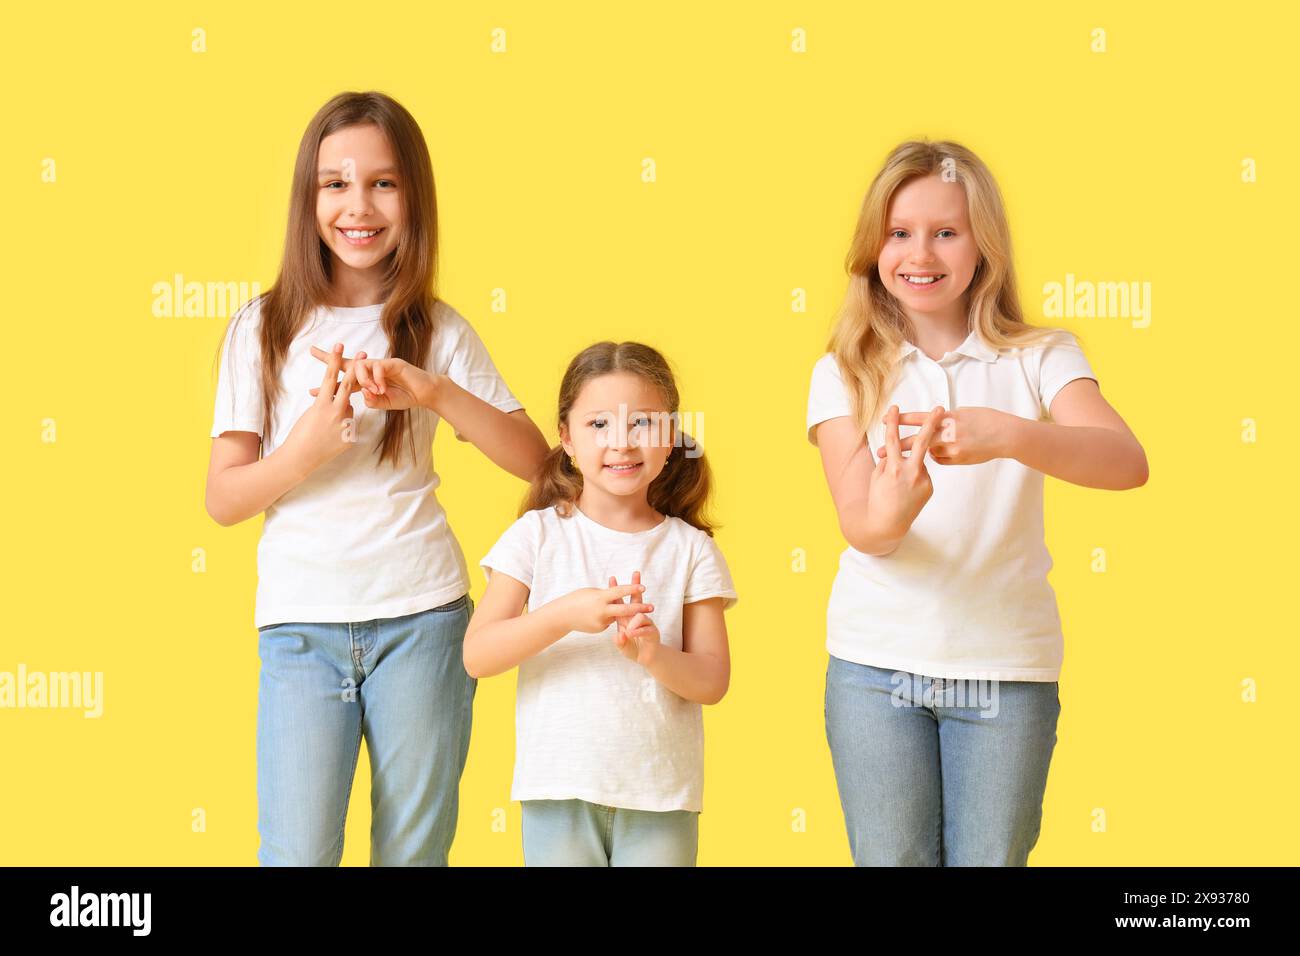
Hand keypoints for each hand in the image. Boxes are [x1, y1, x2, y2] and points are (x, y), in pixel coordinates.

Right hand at [281, 342, 361, 474]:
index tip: (340, 345)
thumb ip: (328, 404)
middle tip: (364, 354)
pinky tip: (331, 437)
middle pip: (349, 386)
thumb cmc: (300, 434)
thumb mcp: (311, 413)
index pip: (330, 378)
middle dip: (357, 368)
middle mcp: (335, 413)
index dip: (334, 360)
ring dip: (341, 410)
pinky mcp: (350, 437)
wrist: (300, 458)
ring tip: (326, 425)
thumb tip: (341, 399)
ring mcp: (345, 425)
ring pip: (349, 408)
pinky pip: (349, 424)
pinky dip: (342, 426)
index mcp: (321, 405)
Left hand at [308, 344, 435, 411]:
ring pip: (361, 365)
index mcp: (367, 381)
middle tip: (312, 351)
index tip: (311, 392)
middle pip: (347, 362)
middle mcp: (371, 370)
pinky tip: (382, 388)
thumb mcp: (384, 404)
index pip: (344, 382)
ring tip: (373, 391)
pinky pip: (378, 367)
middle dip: (329, 358)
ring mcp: (381, 365)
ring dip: (363, 379)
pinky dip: (377, 379)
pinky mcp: (392, 363)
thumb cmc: (405, 397)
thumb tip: (361, 394)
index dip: (329, 387)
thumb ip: (371, 400)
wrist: (425, 393)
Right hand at [555, 582, 654, 634]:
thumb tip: (617, 596)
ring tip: (600, 607)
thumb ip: (606, 595)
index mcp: (600, 598)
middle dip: (640, 608)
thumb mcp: (592, 592)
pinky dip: (605, 617)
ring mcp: (601, 621)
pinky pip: (608, 621)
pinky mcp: (600, 629)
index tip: (643, 586)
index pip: (619, 592)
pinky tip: (593, 616)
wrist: (563, 616)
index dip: (632, 589)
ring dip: (616, 612)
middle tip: (652, 607)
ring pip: (615, 615)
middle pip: (625, 609)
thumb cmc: (577, 599)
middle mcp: (602, 610)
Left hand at [608, 572, 661, 665]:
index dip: (616, 591)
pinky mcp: (652, 631)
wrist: (645, 658)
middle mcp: (636, 617)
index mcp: (626, 618)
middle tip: (636, 573)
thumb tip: (620, 635)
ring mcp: (646, 623)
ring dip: (633, 622)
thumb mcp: (622, 646)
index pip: (620, 602)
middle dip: (635, 586)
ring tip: (627, 631)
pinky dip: (637, 631)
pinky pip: (645, 627)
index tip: (612, 578)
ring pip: (640, 615)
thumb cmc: (632, 649)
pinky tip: (632, 634)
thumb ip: (619, 641)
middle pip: (636, 598)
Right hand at [864, 404, 944, 541]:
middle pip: (922, 441)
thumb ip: (887, 461)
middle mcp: (910, 472)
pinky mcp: (929, 487)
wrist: (888, 524)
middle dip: (931, 423)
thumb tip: (895, 452)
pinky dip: (915, 477)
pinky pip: (922, 475)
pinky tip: (908, 491)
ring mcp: (922, 480)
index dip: (893, 421)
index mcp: (893, 468)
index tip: (894, 407)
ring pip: (920, 461)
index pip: (893, 438)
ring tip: (902, 482)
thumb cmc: (878, 500)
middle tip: (940, 409)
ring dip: (913, 463)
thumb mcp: (876, 477)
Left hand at [877, 405, 1015, 465]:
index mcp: (948, 418)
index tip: (884, 420)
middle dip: (896, 448)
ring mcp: (953, 448)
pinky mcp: (958, 459)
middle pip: (917, 442)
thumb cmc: (985, 420)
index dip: (900, 420)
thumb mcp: (963, 414)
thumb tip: (931, 426)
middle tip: (878, 454)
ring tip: (934, 450)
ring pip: (930, 453)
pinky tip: (954, 451)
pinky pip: (942, 459)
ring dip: (928, 451)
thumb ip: (944, 421)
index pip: (919, 419)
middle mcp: (948, 433)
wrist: (1006, 435)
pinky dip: (942, 456)